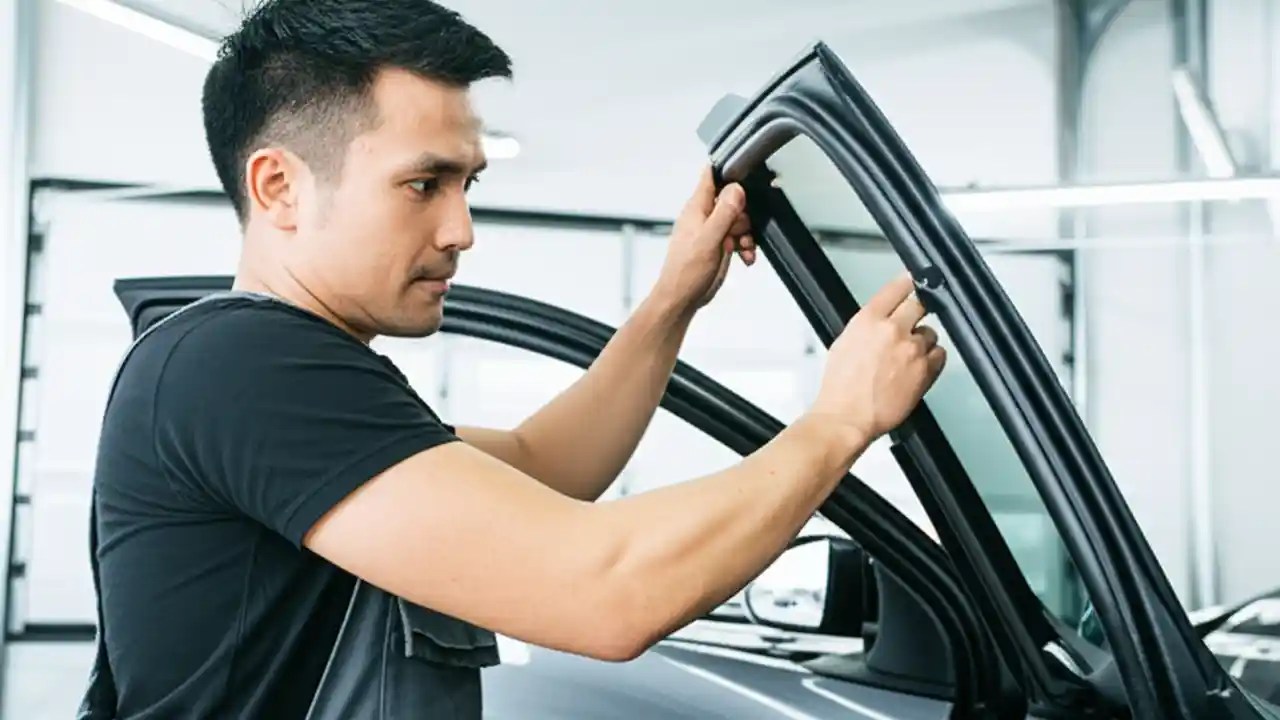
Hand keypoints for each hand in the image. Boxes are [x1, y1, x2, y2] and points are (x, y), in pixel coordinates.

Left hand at [653, 166, 755, 312]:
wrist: (682, 298)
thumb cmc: (687, 272)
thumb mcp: (709, 239)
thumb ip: (724, 213)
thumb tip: (736, 189)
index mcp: (697, 208)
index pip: (711, 176)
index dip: (728, 172)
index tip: (744, 179)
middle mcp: (703, 217)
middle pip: (732, 201)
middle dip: (743, 216)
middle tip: (740, 232)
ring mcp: (711, 231)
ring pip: (738, 221)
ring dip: (747, 234)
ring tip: (744, 248)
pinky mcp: (717, 245)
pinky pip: (737, 238)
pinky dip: (745, 246)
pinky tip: (746, 257)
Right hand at [808, 273, 946, 443]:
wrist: (847, 417)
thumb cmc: (840, 388)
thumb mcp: (844, 344)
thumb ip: (868, 327)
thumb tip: (882, 321)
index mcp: (867, 321)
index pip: (896, 289)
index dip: (909, 282)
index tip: (916, 279)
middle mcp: (891, 330)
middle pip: (919, 305)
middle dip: (917, 313)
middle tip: (912, 324)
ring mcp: (911, 349)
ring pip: (930, 332)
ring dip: (922, 342)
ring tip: (907, 359)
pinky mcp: (925, 369)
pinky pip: (940, 354)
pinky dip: (932, 359)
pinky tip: (918, 368)